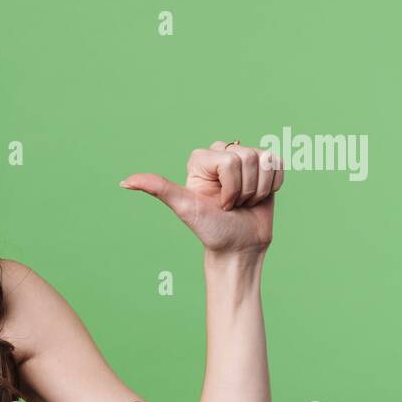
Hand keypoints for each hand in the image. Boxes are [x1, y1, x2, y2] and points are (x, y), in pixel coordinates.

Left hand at [118, 141, 282, 254]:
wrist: (238, 246)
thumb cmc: (210, 229)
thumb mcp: (183, 208)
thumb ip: (158, 189)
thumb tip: (124, 182)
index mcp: (200, 159)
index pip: (229, 159)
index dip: (229, 186)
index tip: (218, 203)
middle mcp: (222, 154)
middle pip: (247, 157)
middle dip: (243, 189)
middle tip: (231, 205)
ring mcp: (245, 160)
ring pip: (265, 161)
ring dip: (258, 190)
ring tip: (244, 203)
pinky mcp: (265, 168)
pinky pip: (277, 165)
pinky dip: (272, 187)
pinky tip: (258, 198)